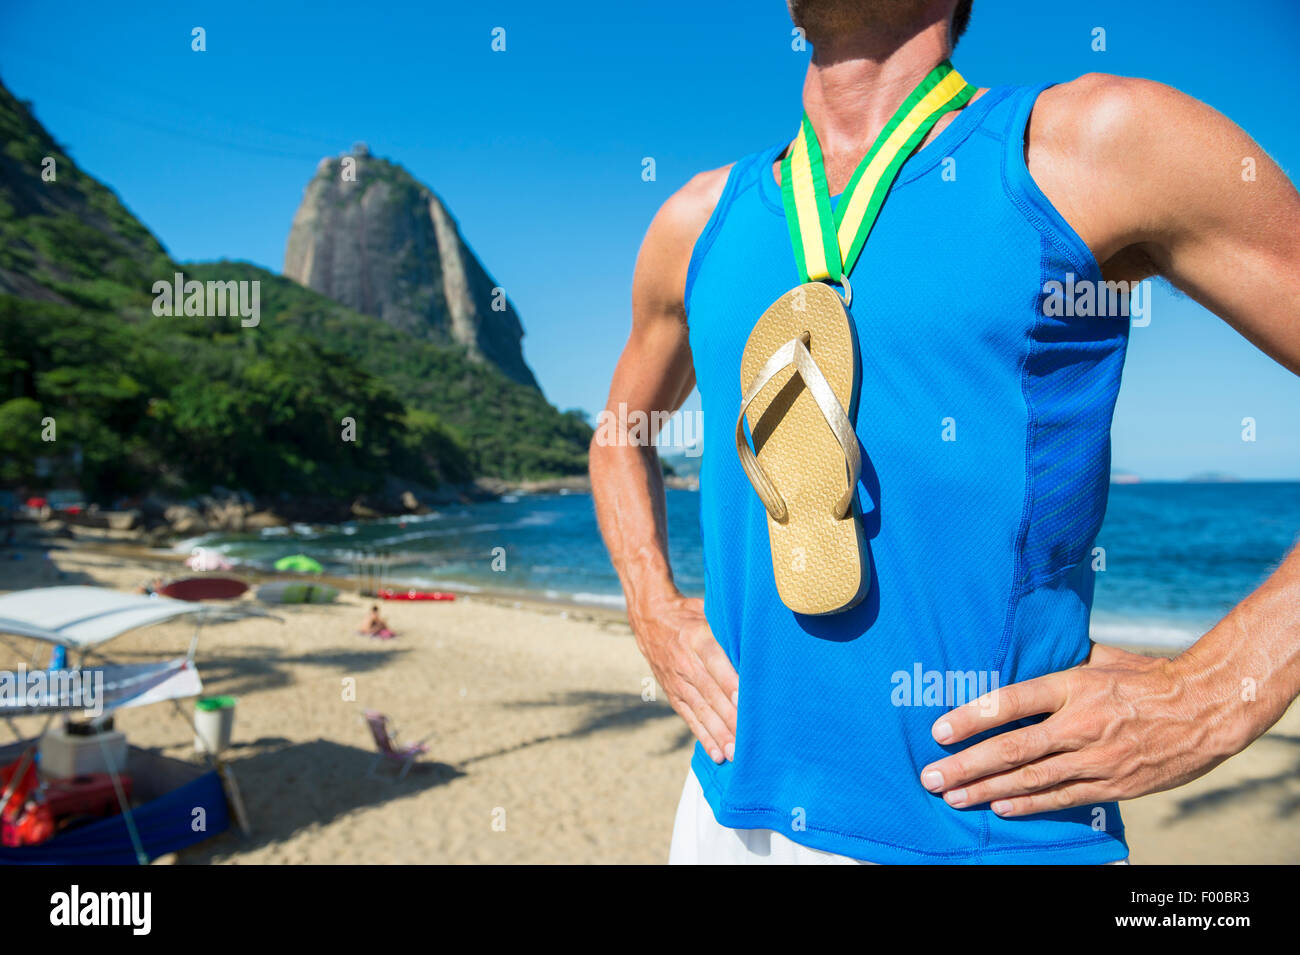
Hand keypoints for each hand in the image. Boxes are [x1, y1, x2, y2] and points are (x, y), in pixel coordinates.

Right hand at [631, 593, 737, 763]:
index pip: (716, 663)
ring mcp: (677, 681)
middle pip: (711, 693)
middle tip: (747, 741)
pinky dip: (703, 736)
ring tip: (734, 754)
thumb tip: (760, 645)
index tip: (745, 702)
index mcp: (697, 638)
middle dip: (729, 719)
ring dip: (719, 734)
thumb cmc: (690, 613)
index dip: (730, 683)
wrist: (650, 616)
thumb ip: (730, 630)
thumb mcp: (709, 611)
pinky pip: (689, 718)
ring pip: (701, 711)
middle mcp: (685, 662)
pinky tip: (716, 754)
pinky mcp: (672, 693)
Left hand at [919, 643, 1243, 816]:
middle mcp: (1080, 723)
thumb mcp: (1102, 657)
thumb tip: (1021, 643)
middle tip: (931, 776)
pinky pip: (1062, 798)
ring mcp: (1097, 757)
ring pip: (1031, 779)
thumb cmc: (1147, 676)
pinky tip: (999, 808)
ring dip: (986, 791)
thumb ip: (1060, 658)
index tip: (938, 731)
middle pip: (1012, 748)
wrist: (1206, 708)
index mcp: (1074, 684)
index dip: (971, 717)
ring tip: (952, 796)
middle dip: (966, 765)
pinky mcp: (1115, 784)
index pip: (1011, 701)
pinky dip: (1028, 805)